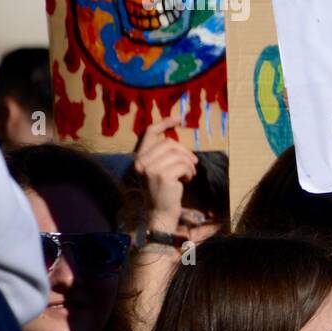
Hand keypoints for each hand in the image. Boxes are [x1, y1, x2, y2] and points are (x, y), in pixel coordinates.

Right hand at [132, 115, 197, 233]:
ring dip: (189, 164)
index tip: (178, 118)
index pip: (150, 133)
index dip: (164, 123)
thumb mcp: (160, 169)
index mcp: (139, 157)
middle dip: (185, 152)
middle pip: (169, 142)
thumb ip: (163, 155)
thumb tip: (178, 141)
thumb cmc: (164, 189)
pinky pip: (184, 165)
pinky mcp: (162, 175)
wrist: (160, 212)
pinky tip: (187, 180)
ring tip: (189, 174)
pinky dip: (190, 172)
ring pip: (178, 154)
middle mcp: (141, 161)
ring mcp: (151, 168)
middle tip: (192, 164)